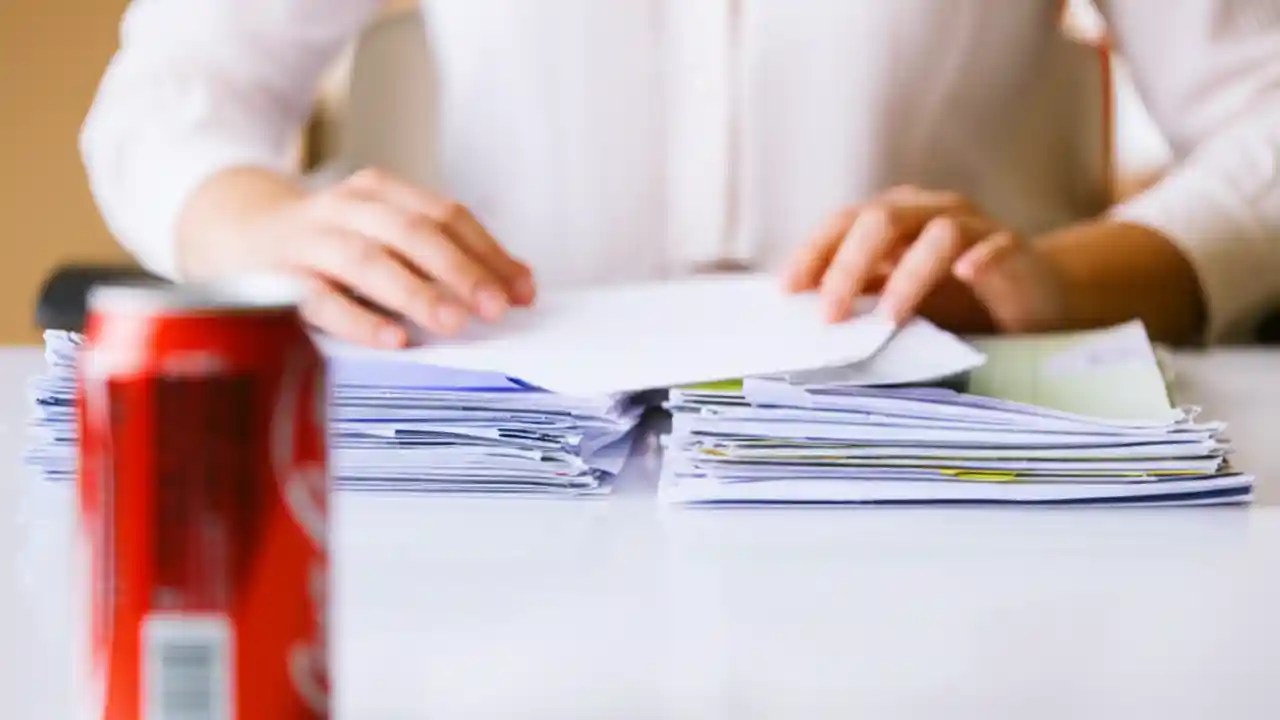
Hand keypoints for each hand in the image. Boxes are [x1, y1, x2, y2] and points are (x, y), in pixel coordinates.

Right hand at [178, 167, 534, 347]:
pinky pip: (320, 300)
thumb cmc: (328, 244)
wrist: (233, 233)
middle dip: (460, 269)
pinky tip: (392, 339)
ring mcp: (309, 242)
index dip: (487, 252)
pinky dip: (358, 319)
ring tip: (454, 321)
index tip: (523, 290)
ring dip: (415, 291)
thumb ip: (439, 256)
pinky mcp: (276, 280)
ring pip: (367, 261)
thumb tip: (514, 287)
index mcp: (380, 193)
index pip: (445, 216)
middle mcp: (346, 209)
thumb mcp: (382, 235)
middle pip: (412, 232)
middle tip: (497, 306)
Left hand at [783, 185, 1066, 333]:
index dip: (814, 252)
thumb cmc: (956, 299)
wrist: (1032, 297)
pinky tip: (967, 274)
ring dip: (909, 275)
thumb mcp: (898, 299)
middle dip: (849, 266)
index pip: (844, 223)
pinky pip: (997, 247)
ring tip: (890, 317)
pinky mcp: (1015, 250)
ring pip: (939, 233)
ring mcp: (975, 227)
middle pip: (882, 220)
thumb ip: (862, 296)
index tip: (788, 290)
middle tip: (830, 314)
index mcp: (894, 218)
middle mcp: (930, 212)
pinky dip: (981, 258)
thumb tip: (805, 314)